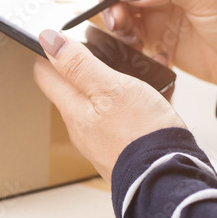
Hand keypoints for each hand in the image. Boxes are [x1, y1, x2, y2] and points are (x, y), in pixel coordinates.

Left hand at [34, 30, 184, 180]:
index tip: (58, 38)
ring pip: (103, 100)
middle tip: (101, 47)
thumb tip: (48, 41)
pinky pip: (124, 116)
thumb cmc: (142, 137)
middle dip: (85, 64)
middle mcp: (83, 126)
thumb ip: (79, 65)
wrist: (171, 179)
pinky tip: (155, 95)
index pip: (45, 74)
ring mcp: (103, 138)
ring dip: (115, 81)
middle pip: (74, 86)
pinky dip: (136, 101)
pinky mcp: (124, 146)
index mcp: (73, 109)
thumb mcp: (111, 88)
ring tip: (137, 68)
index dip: (50, 52)